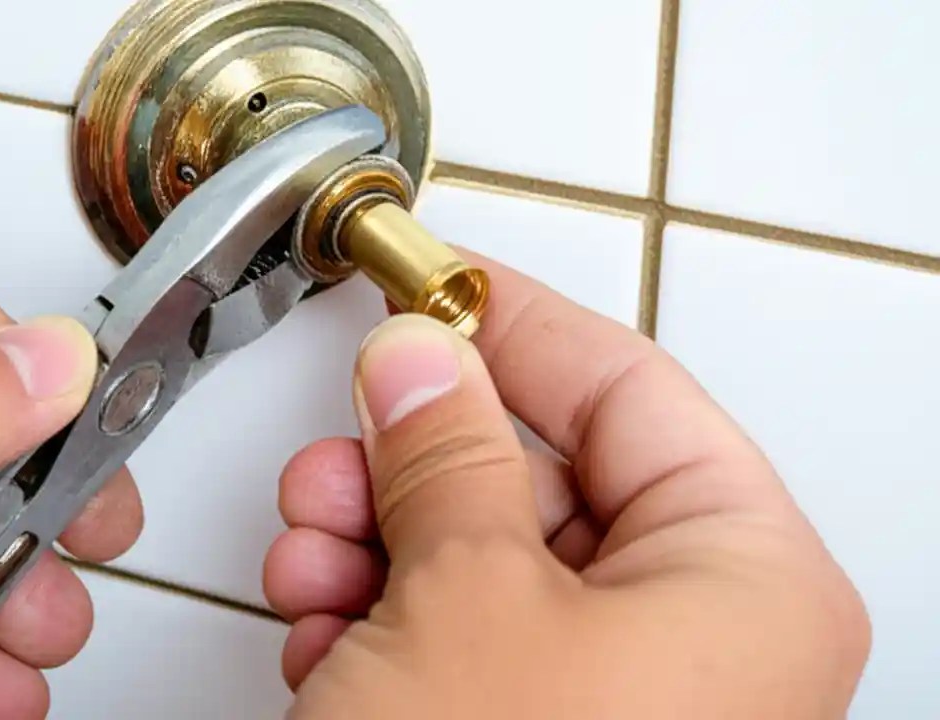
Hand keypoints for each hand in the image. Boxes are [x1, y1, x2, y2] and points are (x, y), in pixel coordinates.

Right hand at [265, 252, 870, 717]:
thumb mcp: (465, 597)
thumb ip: (447, 453)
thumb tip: (423, 362)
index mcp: (743, 582)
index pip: (633, 390)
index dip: (521, 325)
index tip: (441, 281)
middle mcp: (694, 643)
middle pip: (548, 478)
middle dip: (422, 456)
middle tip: (349, 437)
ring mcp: (609, 702)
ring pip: (484, 558)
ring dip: (380, 539)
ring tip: (314, 551)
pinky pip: (455, 638)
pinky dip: (380, 618)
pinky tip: (327, 632)